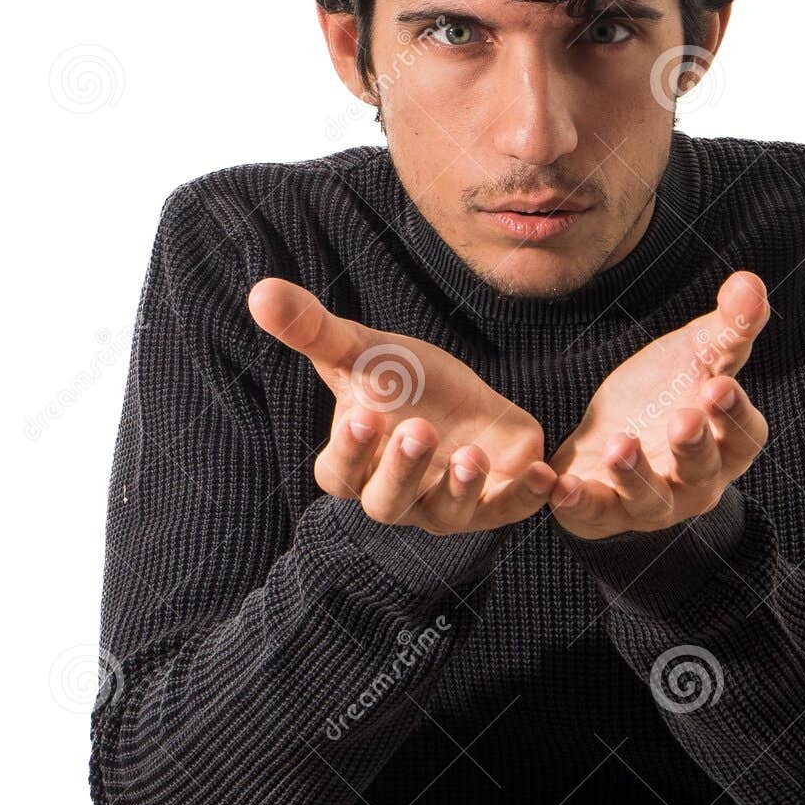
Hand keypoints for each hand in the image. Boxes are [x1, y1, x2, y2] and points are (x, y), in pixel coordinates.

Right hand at [248, 278, 556, 534]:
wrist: (464, 399)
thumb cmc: (402, 381)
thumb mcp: (361, 351)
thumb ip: (311, 330)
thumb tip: (258, 291)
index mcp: (355, 466)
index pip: (340, 473)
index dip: (350, 450)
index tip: (365, 415)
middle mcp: (397, 497)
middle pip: (388, 501)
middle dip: (402, 470)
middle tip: (418, 430)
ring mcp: (446, 506)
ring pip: (446, 513)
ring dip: (460, 488)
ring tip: (473, 456)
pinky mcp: (498, 502)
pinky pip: (511, 510)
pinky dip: (529, 498)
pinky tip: (545, 475)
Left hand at [546, 270, 770, 539]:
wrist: (611, 431)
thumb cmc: (665, 394)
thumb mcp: (697, 354)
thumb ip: (729, 325)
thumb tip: (751, 281)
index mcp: (726, 445)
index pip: (746, 436)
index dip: (736, 414)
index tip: (719, 385)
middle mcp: (695, 482)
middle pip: (703, 472)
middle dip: (694, 446)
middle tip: (682, 419)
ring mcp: (649, 503)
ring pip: (650, 499)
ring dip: (636, 475)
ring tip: (621, 445)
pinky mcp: (602, 510)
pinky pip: (592, 513)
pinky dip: (577, 502)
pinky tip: (560, 484)